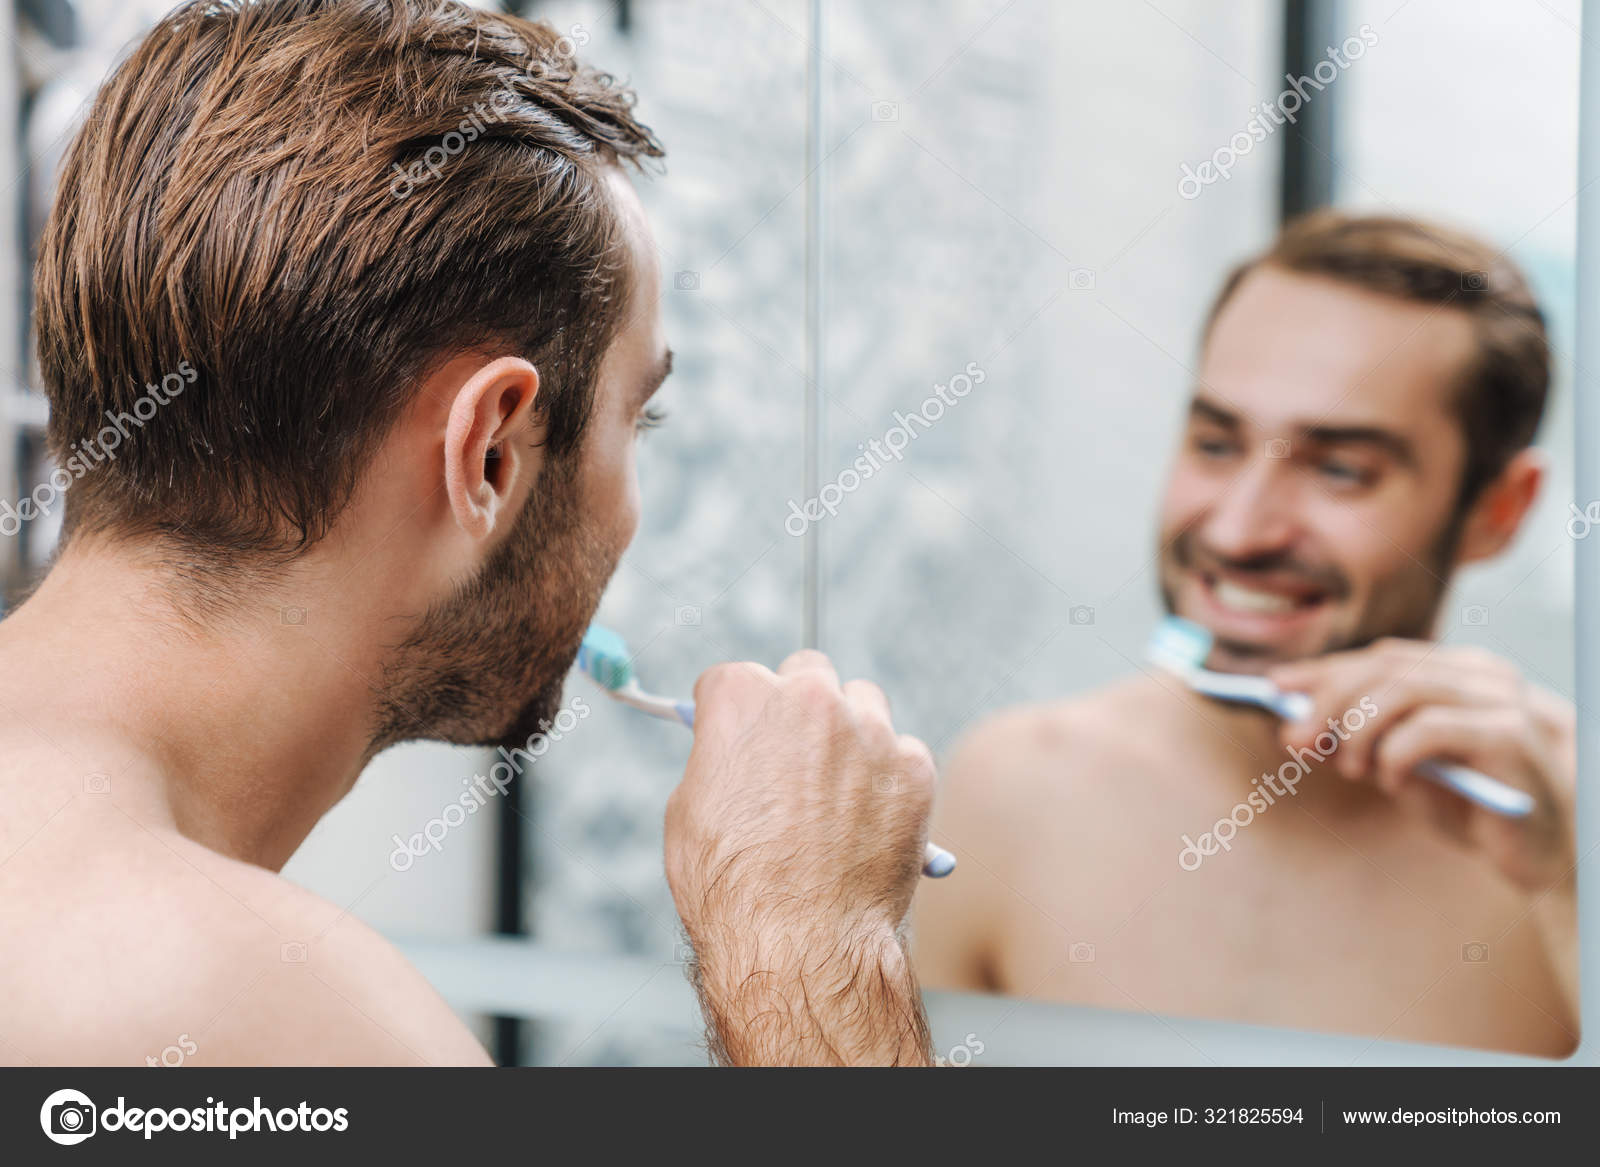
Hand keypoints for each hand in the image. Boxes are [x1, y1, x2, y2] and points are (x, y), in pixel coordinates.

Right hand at [664, 649, 935, 1064]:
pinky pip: (903, 753)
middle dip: (798, 706)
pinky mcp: (914, 768)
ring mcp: (869, 731)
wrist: (800, 942)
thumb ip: (717, 759)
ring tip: (836, 792)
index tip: (738, 736)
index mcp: (744, 699)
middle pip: (807, 674)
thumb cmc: (732, 887)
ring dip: (851, 732)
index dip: (732, 713)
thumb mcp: (690, 810)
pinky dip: (889, 779)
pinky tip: (869, 821)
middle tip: (792, 754)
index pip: (734, 678)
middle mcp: (810, 699)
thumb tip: (731, 750)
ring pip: (863, 704)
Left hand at [1268, 639, 1575, 893]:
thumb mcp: (1403, 769)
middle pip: (1382, 669)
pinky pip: (1427, 729)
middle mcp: (1483, 675)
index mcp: (1460, 671)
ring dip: (1357, 729)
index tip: (1275, 687)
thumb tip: (1294, 723)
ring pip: (1400, 691)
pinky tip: (1392, 779)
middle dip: (1326, 701)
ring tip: (1350, 767)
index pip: (1380, 658)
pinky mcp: (1509, 736)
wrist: (1542, 853)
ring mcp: (1501, 700)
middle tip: (1293, 739)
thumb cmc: (1473, 806)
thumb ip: (1358, 741)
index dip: (1324, 671)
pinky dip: (1393, 754)